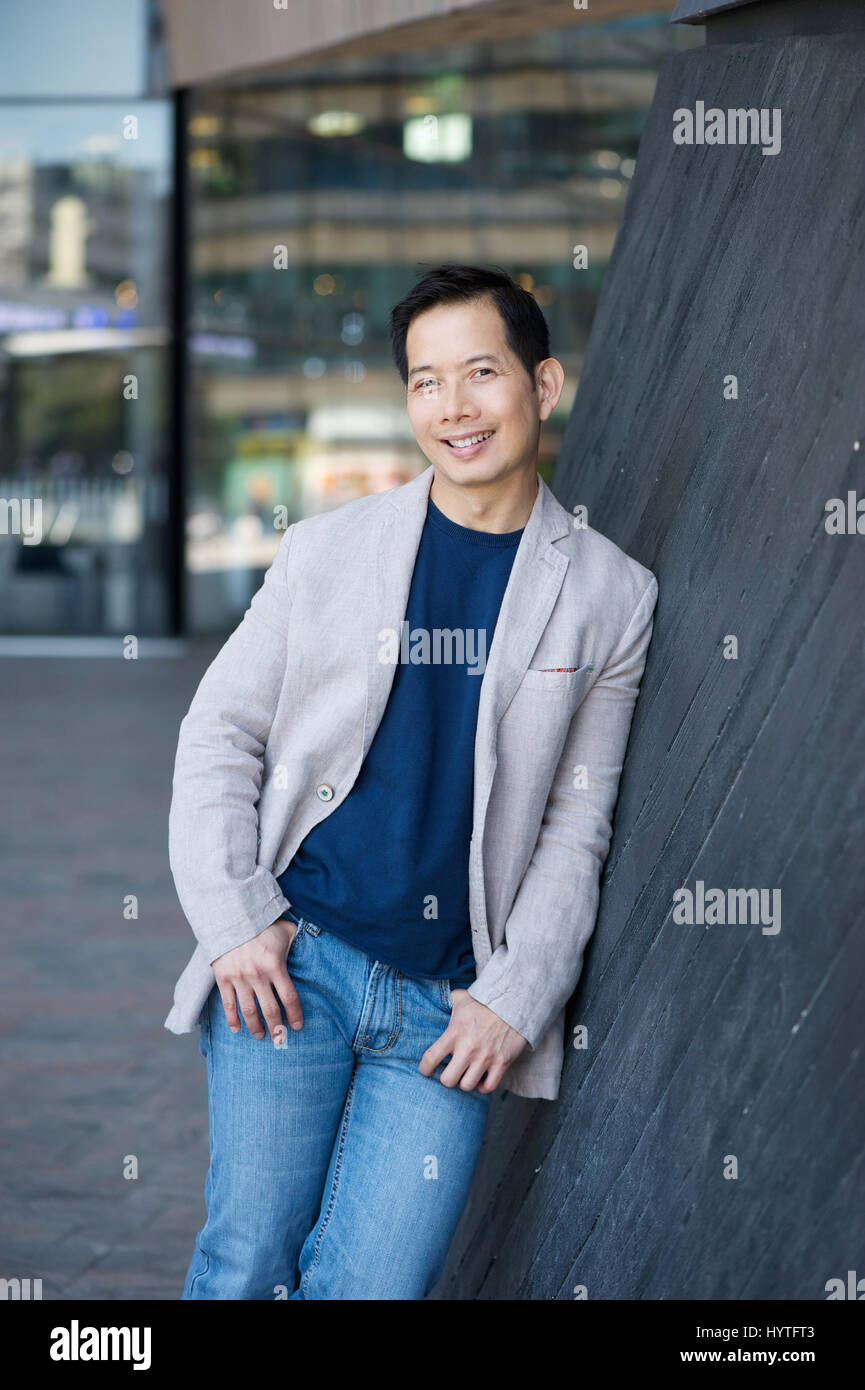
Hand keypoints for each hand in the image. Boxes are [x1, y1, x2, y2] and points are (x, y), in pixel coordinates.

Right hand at [211, 917, 302, 1040]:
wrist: (231, 915)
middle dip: (276, 1028)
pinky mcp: (223, 977)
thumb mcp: (286, 931)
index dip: (294, 1014)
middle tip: (280, 1039)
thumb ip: (299, 940)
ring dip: (256, 1027)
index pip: (289, 997)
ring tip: (261, 1035)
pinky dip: (232, 1019)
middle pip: (270, 1009)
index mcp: (275, 964)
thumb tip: (319, 940)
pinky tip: (237, 1029)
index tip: (297, 1026)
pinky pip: (228, 1004)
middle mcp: (257, 974)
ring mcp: (238, 977)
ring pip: (249, 1011)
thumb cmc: (263, 924)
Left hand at [419, 989, 528, 1092]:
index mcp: (454, 1033)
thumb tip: (442, 999)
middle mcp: (468, 1048)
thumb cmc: (486, 1001)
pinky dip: (483, 1087)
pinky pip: (489, 1087)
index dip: (424, 1069)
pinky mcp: (502, 1063)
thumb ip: (449, 1001)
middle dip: (447, 1078)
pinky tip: (481, 1079)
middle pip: (448, 1080)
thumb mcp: (462, 998)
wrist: (515, 1002)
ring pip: (467, 1086)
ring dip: (465, 1082)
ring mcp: (486, 1057)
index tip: (427, 1070)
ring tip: (466, 1074)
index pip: (430, 1059)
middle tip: (450, 1072)